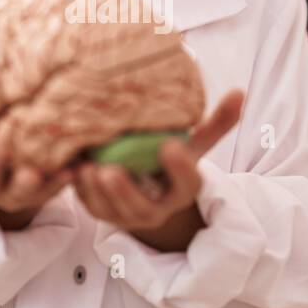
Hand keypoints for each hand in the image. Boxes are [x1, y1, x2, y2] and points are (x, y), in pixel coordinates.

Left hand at [74, 90, 243, 251]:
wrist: (149, 188)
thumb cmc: (169, 159)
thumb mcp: (193, 143)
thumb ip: (215, 123)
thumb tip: (239, 92)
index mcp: (183, 190)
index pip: (187, 183)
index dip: (179, 168)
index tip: (170, 147)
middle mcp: (157, 209)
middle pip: (142, 208)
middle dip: (124, 192)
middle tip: (110, 170)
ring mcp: (127, 216)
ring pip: (110, 210)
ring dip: (94, 191)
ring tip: (85, 167)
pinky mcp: (102, 213)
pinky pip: (87, 205)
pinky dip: (76, 189)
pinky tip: (68, 167)